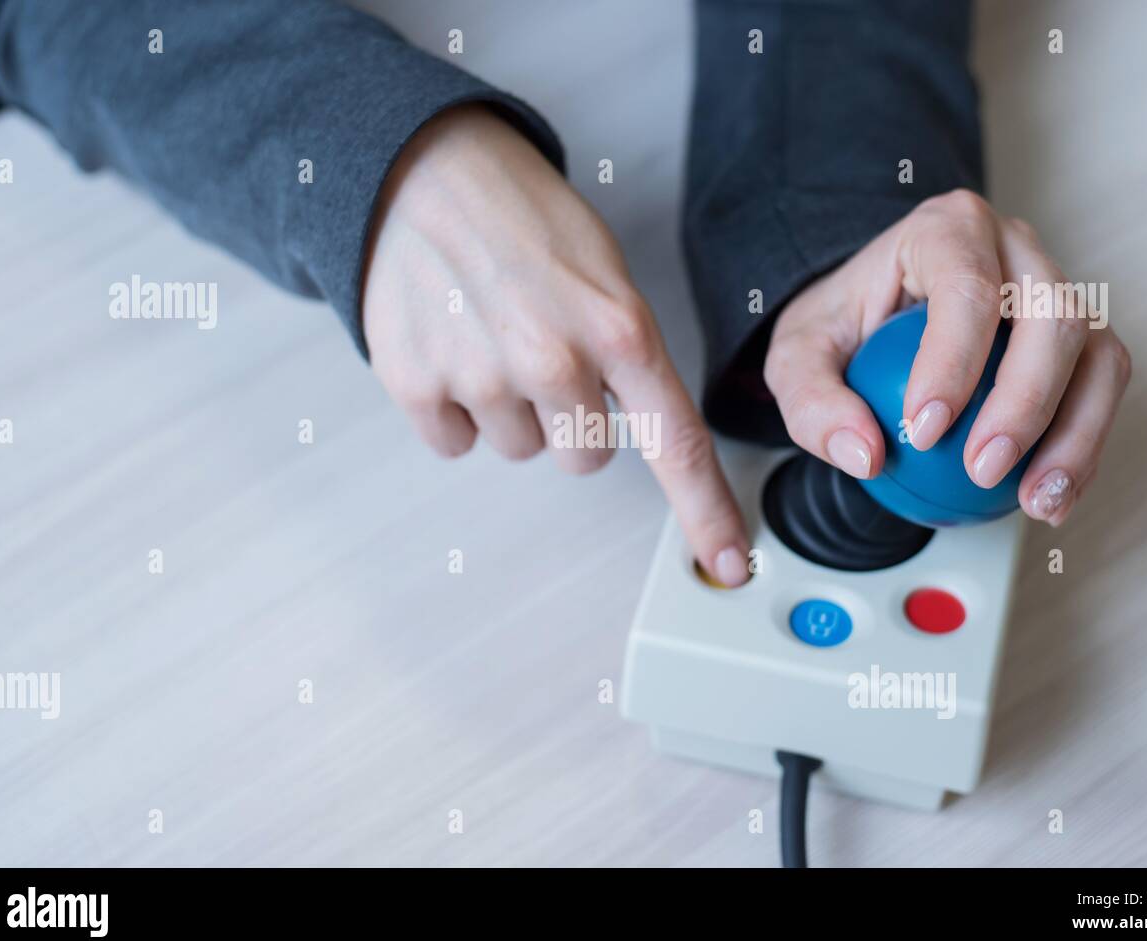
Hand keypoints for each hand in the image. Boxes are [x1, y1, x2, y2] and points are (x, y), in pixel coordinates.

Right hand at [361, 104, 750, 583]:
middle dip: (571, 420)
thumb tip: (630, 425)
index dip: (706, 512)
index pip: (677, 444)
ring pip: (519, 450)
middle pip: (585, 459)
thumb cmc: (520, 217)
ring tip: (491, 336)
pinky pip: (455, 443)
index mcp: (619, 328)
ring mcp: (484, 376)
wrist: (421, 171)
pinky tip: (452, 349)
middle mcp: (556, 360)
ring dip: (510, 409)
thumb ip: (625, 351)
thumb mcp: (604, 272)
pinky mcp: (418, 386)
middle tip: (542, 354)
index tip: (727, 563)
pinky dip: (453, 409)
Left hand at [765, 189, 1130, 525]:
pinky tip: (1048, 499)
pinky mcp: (1077, 340)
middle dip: (1025, 403)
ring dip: (1074, 436)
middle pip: (1052, 316)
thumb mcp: (796, 358)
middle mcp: (1015, 249)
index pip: (967, 287)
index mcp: (946, 230)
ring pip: (1096, 357)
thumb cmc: (841, 323)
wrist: (872, 318)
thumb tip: (865, 456)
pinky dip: (1081, 449)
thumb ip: (814, 402)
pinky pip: (1098, 392)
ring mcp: (1056, 290)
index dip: (955, 362)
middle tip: (980, 472)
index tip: (924, 431)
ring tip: (1036, 501)